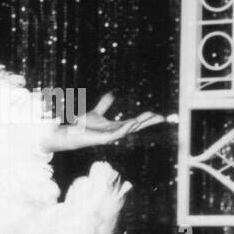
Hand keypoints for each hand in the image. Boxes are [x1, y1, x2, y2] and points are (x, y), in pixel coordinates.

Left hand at [44, 93, 164, 151]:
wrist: (71, 133)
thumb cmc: (84, 126)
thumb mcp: (97, 113)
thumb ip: (105, 104)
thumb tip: (113, 94)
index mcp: (116, 127)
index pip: (134, 123)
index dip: (146, 119)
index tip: (157, 114)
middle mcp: (116, 133)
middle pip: (136, 127)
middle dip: (148, 122)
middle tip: (162, 118)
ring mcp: (110, 137)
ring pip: (128, 130)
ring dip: (138, 124)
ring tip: (149, 117)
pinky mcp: (103, 139)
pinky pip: (117, 134)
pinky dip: (125, 129)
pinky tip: (132, 123)